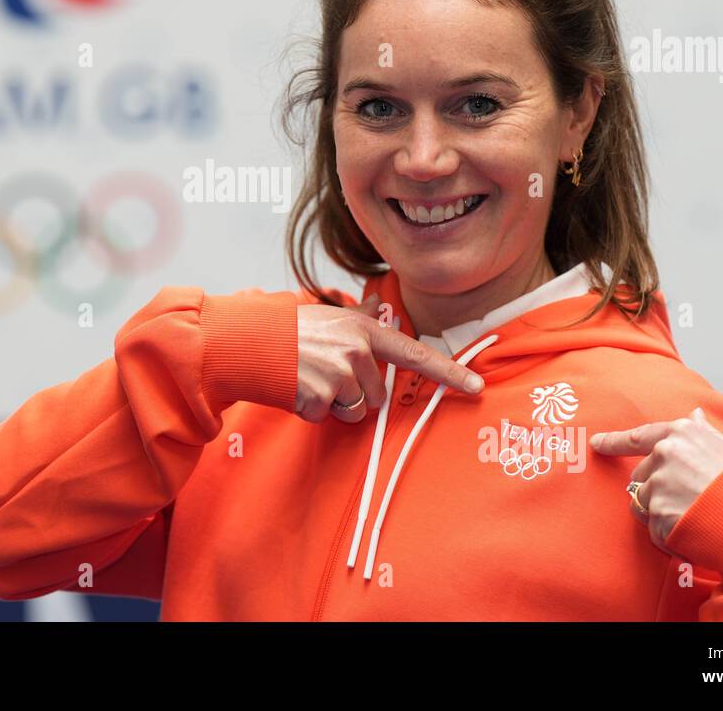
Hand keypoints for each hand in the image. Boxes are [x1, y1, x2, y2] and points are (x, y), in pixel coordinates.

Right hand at [294, 292, 484, 424]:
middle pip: (377, 394)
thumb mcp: (329, 316)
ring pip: (355, 410)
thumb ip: (360, 318)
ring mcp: (338, 374)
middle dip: (354, 392)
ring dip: (334, 403)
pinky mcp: (319, 397)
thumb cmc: (288, 330)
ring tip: (310, 379)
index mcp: (364, 331)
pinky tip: (296, 389)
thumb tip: (379, 307)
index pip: (415, 354)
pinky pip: (327, 416)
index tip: (476, 387)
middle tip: (325, 372)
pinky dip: (311, 409)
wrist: (247, 341)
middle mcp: (356, 351)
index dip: (449, 373)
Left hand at [589, 407, 722, 552]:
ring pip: (643, 505)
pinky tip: (694, 535)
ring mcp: (659, 484)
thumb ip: (705, 433)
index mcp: (681, 434)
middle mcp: (665, 455)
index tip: (596, 444)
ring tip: (696, 519)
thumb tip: (694, 413)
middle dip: (657, 492)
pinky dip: (669, 538)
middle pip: (641, 477)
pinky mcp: (657, 514)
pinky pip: (654, 531)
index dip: (614, 441)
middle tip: (691, 504)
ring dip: (662, 516)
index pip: (638, 437)